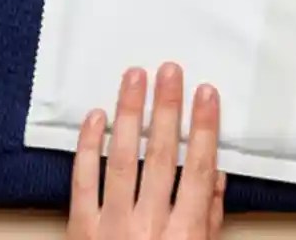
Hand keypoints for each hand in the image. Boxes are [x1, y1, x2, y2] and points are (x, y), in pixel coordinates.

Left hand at [68, 65, 224, 239]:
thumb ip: (208, 217)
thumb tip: (215, 174)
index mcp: (185, 234)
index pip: (198, 168)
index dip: (203, 128)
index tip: (207, 94)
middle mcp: (149, 227)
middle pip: (161, 156)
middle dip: (167, 109)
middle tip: (170, 72)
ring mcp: (111, 228)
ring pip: (122, 160)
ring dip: (129, 115)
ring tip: (134, 78)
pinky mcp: (80, 231)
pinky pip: (82, 181)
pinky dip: (87, 147)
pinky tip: (96, 118)